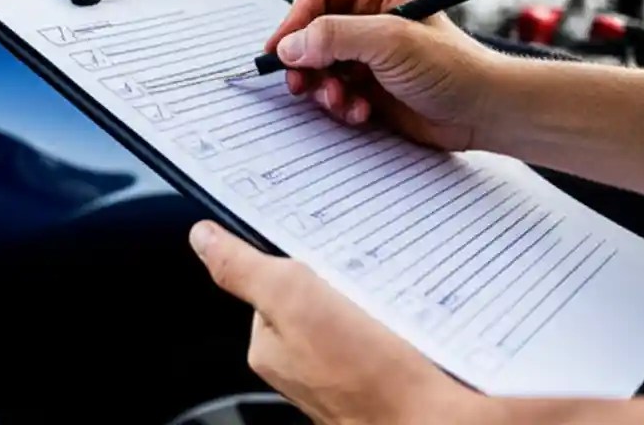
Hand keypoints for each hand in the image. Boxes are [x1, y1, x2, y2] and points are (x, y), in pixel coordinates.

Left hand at [189, 221, 490, 424]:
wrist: (440, 424)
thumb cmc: (369, 380)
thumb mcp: (293, 302)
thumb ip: (245, 270)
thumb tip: (203, 238)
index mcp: (271, 345)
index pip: (275, 276)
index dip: (299, 253)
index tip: (320, 239)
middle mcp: (306, 362)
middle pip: (318, 289)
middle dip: (341, 271)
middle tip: (365, 267)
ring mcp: (350, 370)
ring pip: (358, 306)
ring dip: (378, 290)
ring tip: (396, 291)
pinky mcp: (392, 371)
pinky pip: (394, 326)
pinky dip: (407, 313)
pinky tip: (418, 315)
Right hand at [266, 0, 505, 150]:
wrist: (482, 112)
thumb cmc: (453, 66)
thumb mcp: (390, 42)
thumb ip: (335, 37)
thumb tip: (289, 46)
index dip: (295, 20)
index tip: (281, 49)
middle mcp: (368, 17)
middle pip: (310, 32)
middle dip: (306, 61)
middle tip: (300, 83)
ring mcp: (366, 54)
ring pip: (317, 66)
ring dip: (323, 88)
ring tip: (342, 101)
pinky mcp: (367, 86)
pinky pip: (332, 92)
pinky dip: (340, 105)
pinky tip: (361, 112)